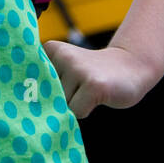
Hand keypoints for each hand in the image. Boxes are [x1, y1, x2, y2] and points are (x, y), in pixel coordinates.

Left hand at [42, 41, 157, 119]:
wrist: (131, 66)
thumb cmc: (91, 74)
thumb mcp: (65, 68)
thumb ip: (46, 83)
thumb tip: (37, 114)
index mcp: (51, 48)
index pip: (33, 84)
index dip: (45, 90)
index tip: (59, 84)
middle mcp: (62, 55)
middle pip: (47, 96)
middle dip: (61, 99)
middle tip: (79, 86)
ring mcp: (78, 68)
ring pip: (62, 105)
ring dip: (75, 104)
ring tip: (89, 89)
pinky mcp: (93, 84)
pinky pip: (77, 112)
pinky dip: (86, 110)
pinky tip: (97, 95)